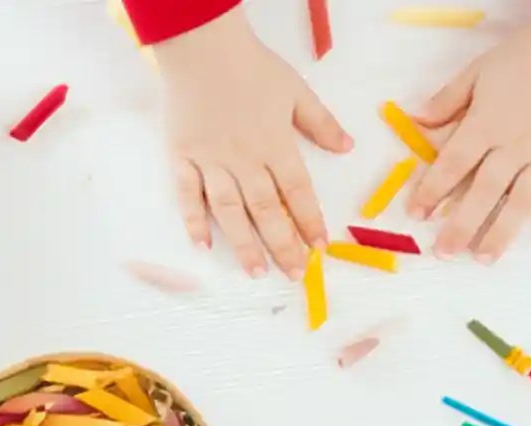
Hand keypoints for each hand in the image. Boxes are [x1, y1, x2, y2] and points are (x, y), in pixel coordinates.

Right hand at [156, 8, 351, 278]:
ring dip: (244, 245)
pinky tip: (203, 245)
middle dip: (283, 246)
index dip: (309, 221)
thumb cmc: (250, 66)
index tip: (319, 247)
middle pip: (267, 211)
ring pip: (230, 211)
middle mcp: (245, 160)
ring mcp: (211, 162)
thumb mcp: (296, 90)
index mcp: (275, 144)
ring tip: (256, 272)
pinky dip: (194, 221)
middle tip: (294, 274)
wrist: (201, 47)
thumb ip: (321, 123)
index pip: (297, 192)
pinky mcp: (183, 157)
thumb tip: (348, 148)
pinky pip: (188, 195)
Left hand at [407, 16, 530, 262]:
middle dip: (461, 226)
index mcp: (487, 124)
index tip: (416, 214)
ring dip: (502, 233)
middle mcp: (515, 145)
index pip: (453, 164)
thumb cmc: (522, 59)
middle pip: (484, 193)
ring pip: (522, 202)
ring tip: (484, 259)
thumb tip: (414, 122)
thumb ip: (446, 101)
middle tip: (444, 253)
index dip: (432, 191)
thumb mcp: (476, 72)